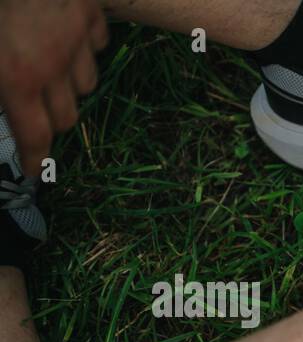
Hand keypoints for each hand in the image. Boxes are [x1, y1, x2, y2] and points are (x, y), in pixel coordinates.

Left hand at [0, 0, 107, 174]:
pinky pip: (97, 43)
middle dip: (49, 117)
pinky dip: (84, 45)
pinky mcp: (91, 15)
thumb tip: (2, 94)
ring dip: (68, 81)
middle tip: (33, 107)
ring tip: (49, 64)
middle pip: (65, 116)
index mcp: (16, 76)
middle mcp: (52, 66)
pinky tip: (67, 32)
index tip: (36, 170)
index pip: (33, 135)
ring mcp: (77, 39)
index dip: (35, 157)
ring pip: (85, 82)